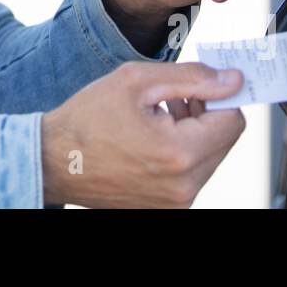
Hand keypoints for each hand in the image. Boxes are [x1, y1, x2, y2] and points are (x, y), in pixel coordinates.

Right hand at [41, 61, 246, 207]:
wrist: (53, 161)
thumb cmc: (88, 119)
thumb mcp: (137, 81)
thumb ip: (192, 78)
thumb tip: (232, 80)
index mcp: (179, 154)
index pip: (233, 119)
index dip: (219, 96)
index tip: (198, 86)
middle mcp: (183, 186)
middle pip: (224, 140)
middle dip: (205, 114)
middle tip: (172, 99)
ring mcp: (175, 202)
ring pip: (209, 157)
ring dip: (193, 133)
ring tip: (157, 117)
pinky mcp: (166, 207)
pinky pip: (191, 174)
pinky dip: (180, 152)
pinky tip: (151, 138)